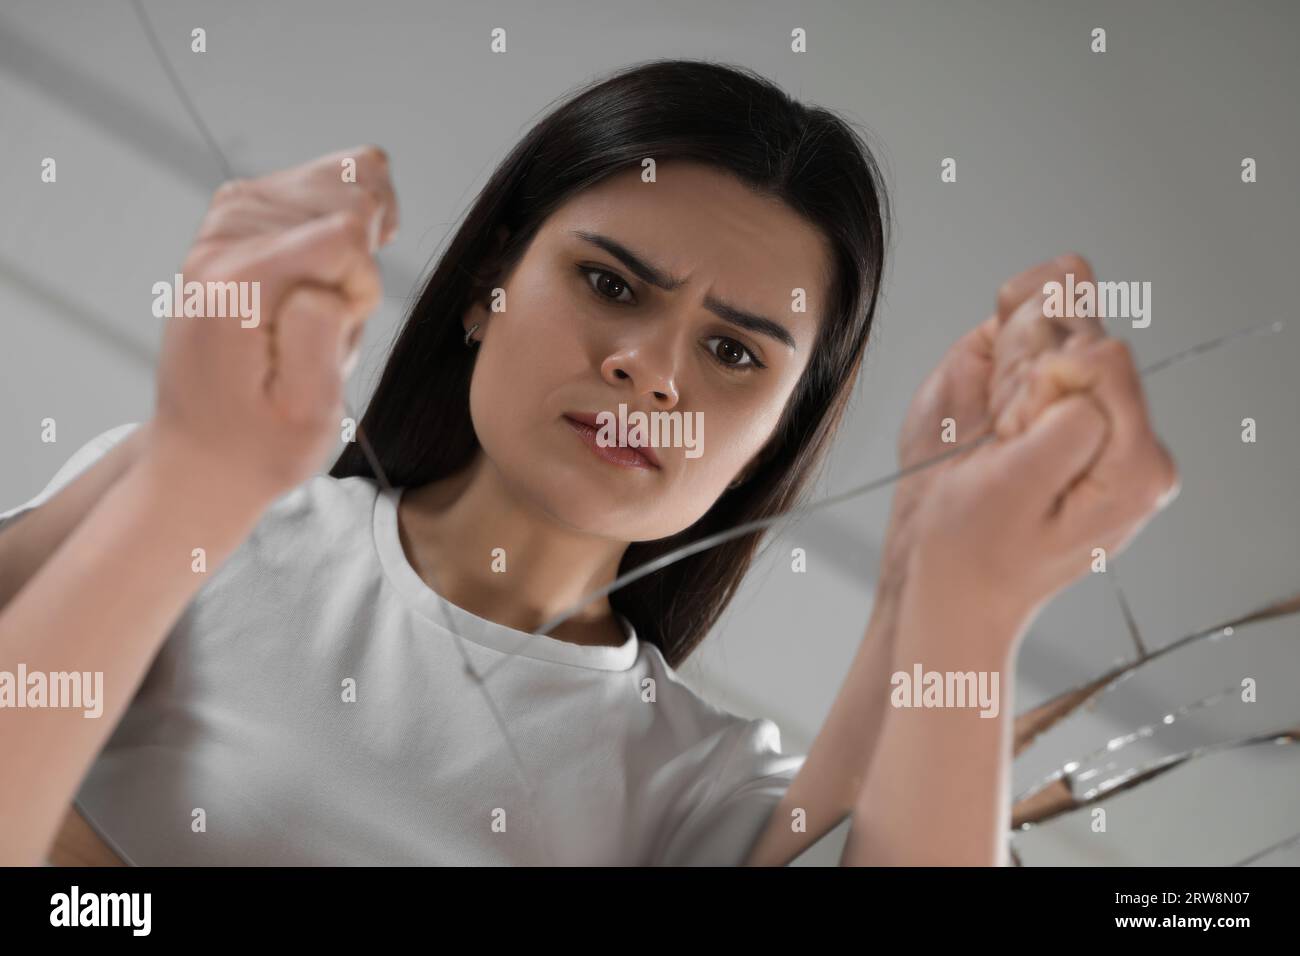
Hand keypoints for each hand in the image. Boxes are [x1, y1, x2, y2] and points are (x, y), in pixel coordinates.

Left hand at [150, 145, 398, 501]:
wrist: (204, 453)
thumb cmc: (262, 443)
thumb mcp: (308, 415)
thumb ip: (320, 337)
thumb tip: (326, 277)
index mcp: (237, 287)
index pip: (344, 234)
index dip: (364, 286)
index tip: (341, 332)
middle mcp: (219, 244)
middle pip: (342, 193)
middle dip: (363, 252)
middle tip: (340, 314)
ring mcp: (220, 228)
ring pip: (331, 179)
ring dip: (354, 232)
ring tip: (338, 289)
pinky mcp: (229, 226)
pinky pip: (306, 185)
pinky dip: (336, 215)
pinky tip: (335, 257)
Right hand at [889, 255, 1102, 556]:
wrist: (935, 571)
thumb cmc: (972, 551)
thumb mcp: (1016, 496)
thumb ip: (1064, 425)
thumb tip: (1083, 358)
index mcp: (1133, 458)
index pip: (1103, 361)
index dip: (1039, 385)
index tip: (1010, 436)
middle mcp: (1117, 420)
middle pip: (1081, 327)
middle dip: (1020, 369)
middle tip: (998, 433)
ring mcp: (1077, 391)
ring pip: (1056, 304)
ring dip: (1007, 353)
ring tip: (992, 421)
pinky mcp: (1038, 373)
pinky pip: (1030, 306)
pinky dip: (997, 335)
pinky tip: (987, 393)